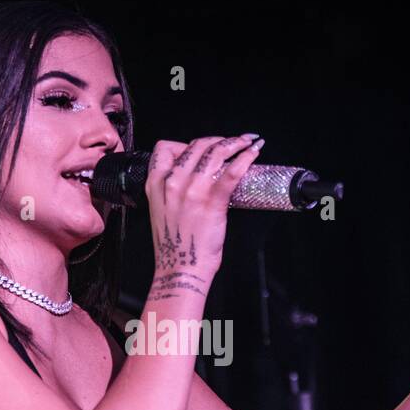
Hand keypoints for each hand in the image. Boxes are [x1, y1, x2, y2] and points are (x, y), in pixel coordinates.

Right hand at [144, 134, 263, 277]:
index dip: (186, 143)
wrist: (180, 271)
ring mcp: (192, 190)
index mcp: (155, 184)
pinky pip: (232, 171)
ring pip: (215, 152)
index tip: (201, 147)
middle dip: (218, 139)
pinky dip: (246, 157)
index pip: (166, 148)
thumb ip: (171, 191)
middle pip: (196, 145)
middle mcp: (172, 182)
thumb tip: (195, 177)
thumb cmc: (174, 247)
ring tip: (247, 142)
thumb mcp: (161, 211)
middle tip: (233, 142)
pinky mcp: (212, 201)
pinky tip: (253, 153)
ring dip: (235, 142)